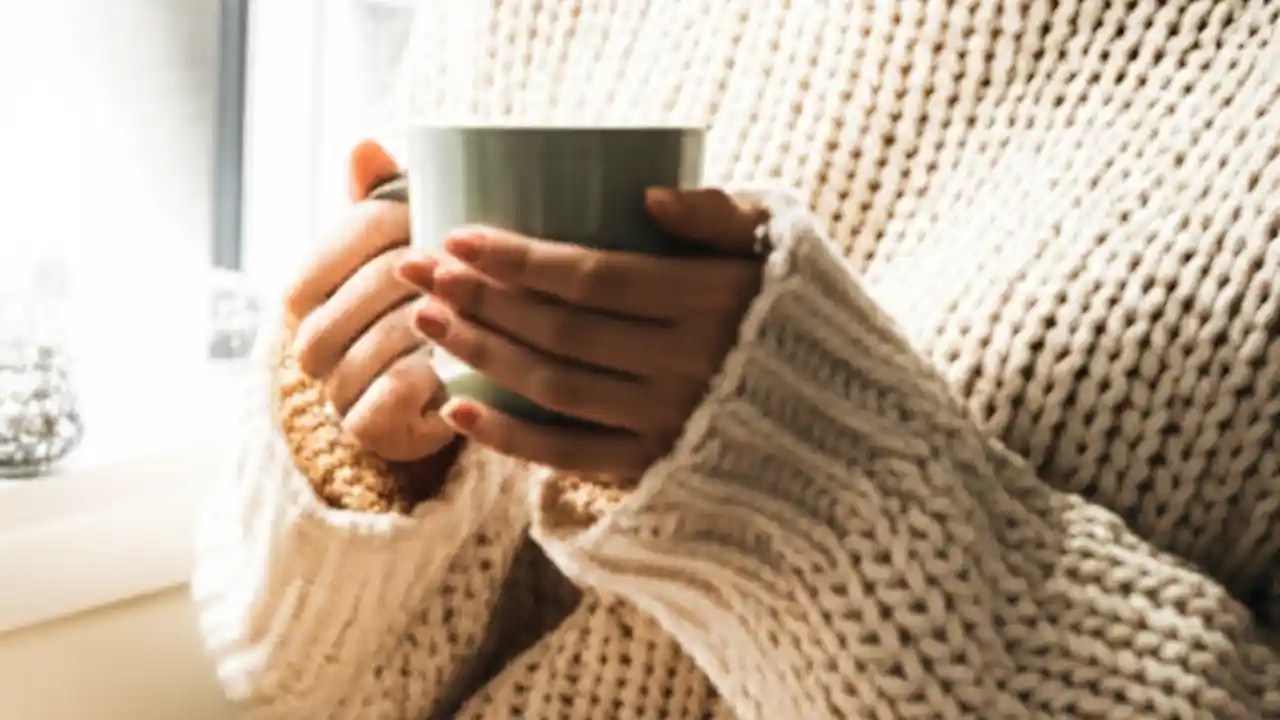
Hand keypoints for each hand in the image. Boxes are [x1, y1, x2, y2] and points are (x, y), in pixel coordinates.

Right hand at [284, 140, 454, 461]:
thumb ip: (381, 197)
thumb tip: (364, 146)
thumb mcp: (410, 244)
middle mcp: (311, 345)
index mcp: (311, 294)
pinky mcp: (370, 431)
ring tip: (466, 304)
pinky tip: (450, 361)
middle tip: (460, 261)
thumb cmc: (433, 299)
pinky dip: (419, 376)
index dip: (374, 235)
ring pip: (368, 348)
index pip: (323, 258)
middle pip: (345, 304)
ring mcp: (337, 391)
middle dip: (408, 278)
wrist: (456, 388)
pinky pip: (385, 398)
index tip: (422, 218)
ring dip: (421, 324)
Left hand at [400, 188, 767, 474]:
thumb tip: (646, 195)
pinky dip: (509, 438)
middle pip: (560, 330)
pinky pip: (569, 457)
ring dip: (481, 354)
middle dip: (479, 298)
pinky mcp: (656, 468)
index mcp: (711, 301)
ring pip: (553, 389)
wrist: (841, 425)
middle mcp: (686, 366)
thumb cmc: (799, 317)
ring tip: (426, 322)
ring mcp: (669, 423)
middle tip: (418, 271)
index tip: (458, 237)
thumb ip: (721, 214)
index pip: (593, 277)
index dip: (518, 259)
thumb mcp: (782, 246)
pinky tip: (456, 409)